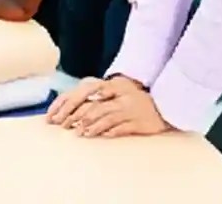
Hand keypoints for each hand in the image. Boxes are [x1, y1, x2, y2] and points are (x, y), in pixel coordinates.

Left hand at [48, 75, 172, 137]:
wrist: (165, 105)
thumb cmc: (135, 99)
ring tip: (79, 133)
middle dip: (76, 117)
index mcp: (113, 85)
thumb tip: (71, 106)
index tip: (57, 114)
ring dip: (90, 126)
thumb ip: (97, 95)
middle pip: (93, 106)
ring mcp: (130, 109)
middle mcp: (121, 95)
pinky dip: (108, 131)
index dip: (69, 103)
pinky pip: (121, 128)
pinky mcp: (139, 122)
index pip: (85, 91)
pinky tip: (98, 135)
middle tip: (64, 126)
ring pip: (105, 117)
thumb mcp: (117, 91)